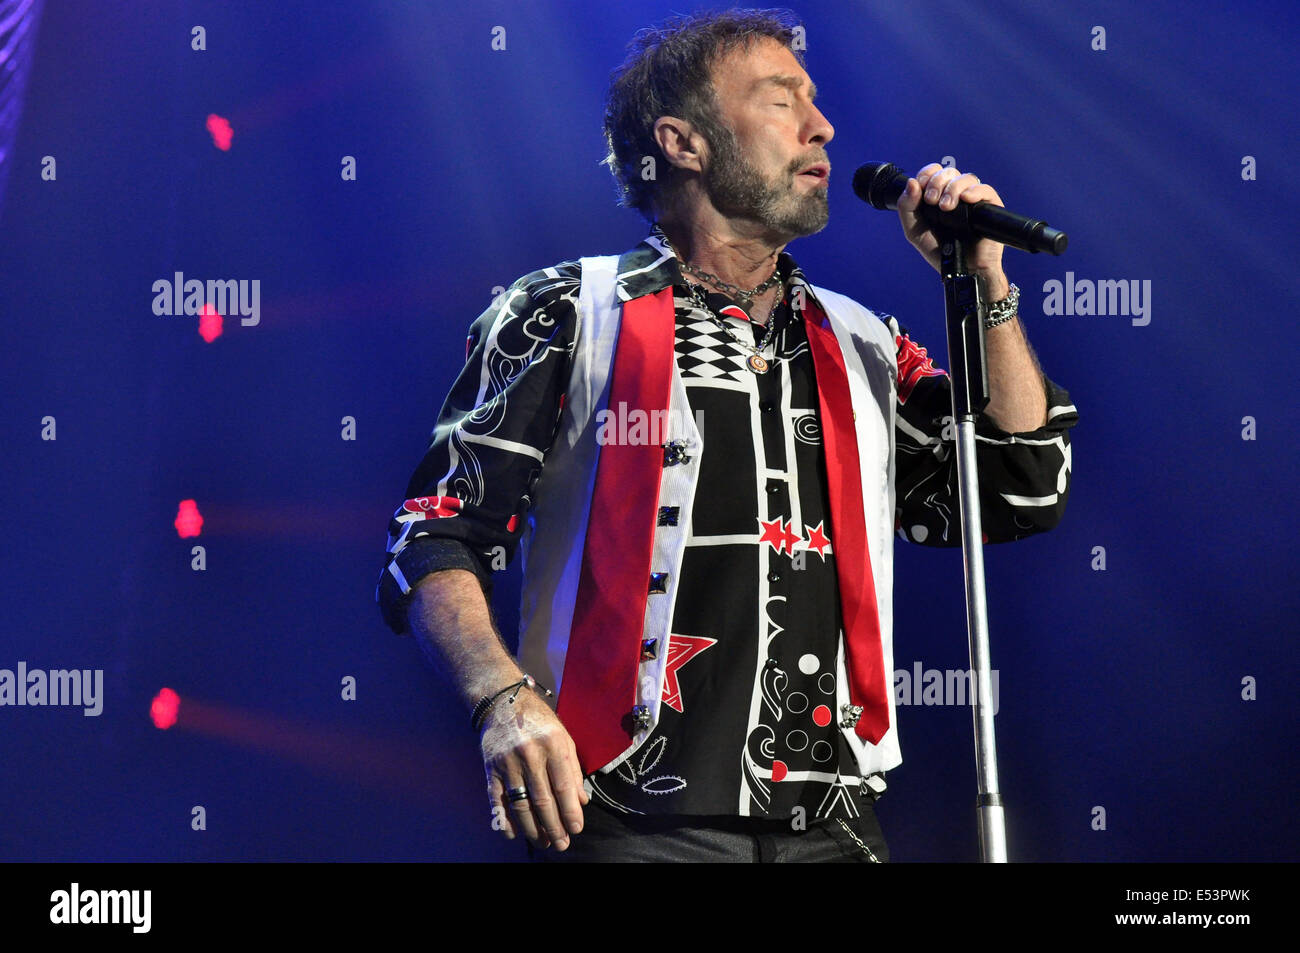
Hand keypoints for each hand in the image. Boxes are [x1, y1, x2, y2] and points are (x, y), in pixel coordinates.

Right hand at [480, 685, 587, 849]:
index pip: (563, 786)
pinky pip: (497, 799)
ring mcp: (507, 762)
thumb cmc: (539, 722)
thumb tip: (581, 802)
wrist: (503, 702)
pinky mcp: (490, 768)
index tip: (576, 829)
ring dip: (532, 828)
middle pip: (542, 800)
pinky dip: (505, 819)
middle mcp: (529, 754)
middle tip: (562, 845)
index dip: (570, 811)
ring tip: (543, 843)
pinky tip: (514, 834)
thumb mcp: (564, 738)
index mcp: (553, 744)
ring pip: (520, 804)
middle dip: (554, 827)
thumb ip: (573, 769)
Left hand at [897, 162, 1009, 298]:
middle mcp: (956, 195)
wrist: (962, 271)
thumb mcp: (915, 231)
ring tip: (946, 207)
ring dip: (953, 188)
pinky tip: (965, 199)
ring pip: (966, 178)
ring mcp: (973, 200)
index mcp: (938, 196)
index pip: (934, 172)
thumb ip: (907, 208)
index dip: (927, 173)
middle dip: (937, 182)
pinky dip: (974, 191)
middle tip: (931, 201)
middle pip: (949, 172)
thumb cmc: (941, 253)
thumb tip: (911, 182)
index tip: (920, 185)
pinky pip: (985, 189)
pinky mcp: (990, 206)